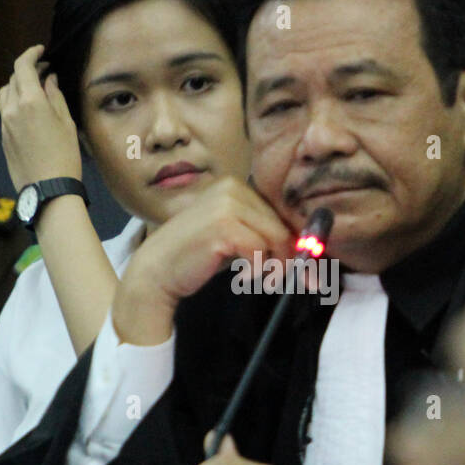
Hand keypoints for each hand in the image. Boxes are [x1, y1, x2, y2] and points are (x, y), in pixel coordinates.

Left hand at [0, 44, 82, 190]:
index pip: (23, 66)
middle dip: (27, 70)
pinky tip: (31, 112)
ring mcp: (5, 124)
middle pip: (13, 79)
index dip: (31, 54)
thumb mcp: (67, 123)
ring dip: (18, 86)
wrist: (48, 189)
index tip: (41, 51)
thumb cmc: (64, 157)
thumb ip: (55, 96)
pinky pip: (6, 112)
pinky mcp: (3, 138)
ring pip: (5, 94)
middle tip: (44, 71)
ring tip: (35, 91)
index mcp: (30, 101)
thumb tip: (49, 80)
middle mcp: (12, 109)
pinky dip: (15, 104)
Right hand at [112, 176, 294, 344]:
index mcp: (236, 185)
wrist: (157, 270)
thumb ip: (263, 231)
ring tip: (260, 279)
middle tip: (277, 279)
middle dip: (287, 256)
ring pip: (276, 238)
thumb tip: (307, 244)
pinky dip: (259, 269)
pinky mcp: (223, 227)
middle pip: (282, 225)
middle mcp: (232, 188)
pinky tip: (244, 277)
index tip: (300, 265)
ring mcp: (226, 205)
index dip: (293, 240)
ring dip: (274, 265)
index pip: (280, 211)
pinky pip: (261, 251)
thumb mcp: (234, 236)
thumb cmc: (197, 255)